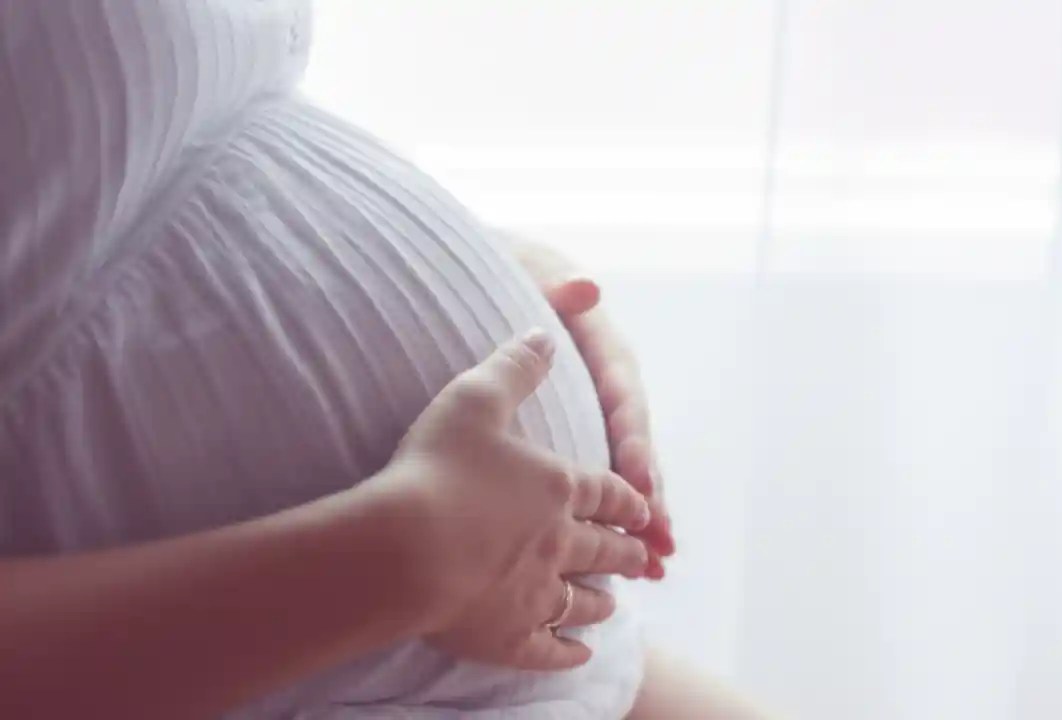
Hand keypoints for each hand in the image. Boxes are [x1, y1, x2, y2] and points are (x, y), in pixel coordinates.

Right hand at [369, 329, 650, 669]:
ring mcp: (537, 593)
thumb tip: (545, 332)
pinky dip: (569, 653)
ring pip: (584, 601)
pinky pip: (550, 650)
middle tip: (643, 559)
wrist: (404, 547)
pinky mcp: (509, 637)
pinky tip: (580, 655)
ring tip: (613, 604)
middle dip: (626, 551)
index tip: (644, 507)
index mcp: (558, 487)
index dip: (626, 498)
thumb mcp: (476, 398)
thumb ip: (515, 366)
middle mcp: (560, 541)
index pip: (606, 492)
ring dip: (602, 601)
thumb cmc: (437, 468)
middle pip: (604, 549)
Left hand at [511, 242, 676, 579]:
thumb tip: (585, 285)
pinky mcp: (572, 437)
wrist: (487, 283)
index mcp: (600, 349)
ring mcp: (592, 414)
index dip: (634, 437)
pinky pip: (597, 483)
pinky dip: (611, 521)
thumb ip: (554, 284)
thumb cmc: (509, 276)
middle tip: (660, 539)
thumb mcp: (528, 273)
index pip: (623, 395)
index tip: (638, 477)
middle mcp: (606, 386)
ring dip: (641, 520)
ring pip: (623, 471)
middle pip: (634, 444)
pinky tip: (619, 561)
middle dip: (649, 495)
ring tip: (656, 566)